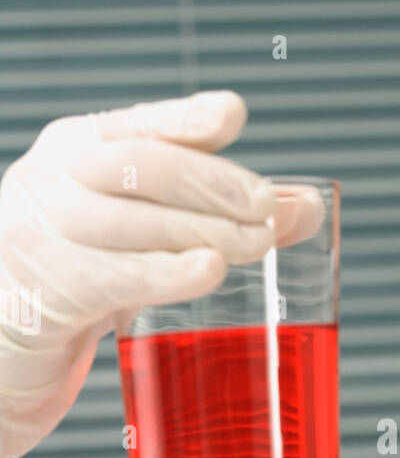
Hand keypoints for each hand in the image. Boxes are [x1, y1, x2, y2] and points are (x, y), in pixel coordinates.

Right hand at [0, 91, 324, 457]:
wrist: (6, 341)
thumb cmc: (86, 274)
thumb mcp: (144, 232)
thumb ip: (225, 214)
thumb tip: (310, 207)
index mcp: (80, 146)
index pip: (140, 123)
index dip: (188, 118)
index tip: (232, 116)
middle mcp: (55, 177)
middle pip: (142, 166)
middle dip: (215, 183)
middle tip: (268, 209)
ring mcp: (41, 231)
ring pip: (133, 220)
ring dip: (204, 231)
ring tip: (256, 245)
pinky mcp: (45, 289)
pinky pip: (113, 276)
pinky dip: (166, 273)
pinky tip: (207, 272)